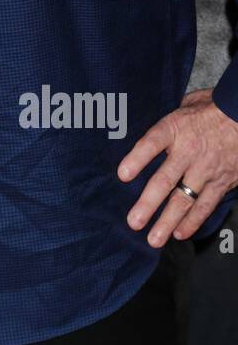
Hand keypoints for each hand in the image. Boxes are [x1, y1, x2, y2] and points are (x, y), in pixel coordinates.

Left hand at [118, 89, 237, 246]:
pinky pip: (205, 205)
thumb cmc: (211, 110)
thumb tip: (147, 127)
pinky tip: (179, 233)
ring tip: (154, 239)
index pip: (152, 143)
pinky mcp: (222, 182)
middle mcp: (189, 151)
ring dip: (168, 221)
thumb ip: (167, 121)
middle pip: (165, 180)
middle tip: (134, 222)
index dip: (137, 159)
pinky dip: (193, 221)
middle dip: (148, 203)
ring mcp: (206, 169)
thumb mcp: (187, 105)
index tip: (122, 175)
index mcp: (175, 128)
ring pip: (185, 199)